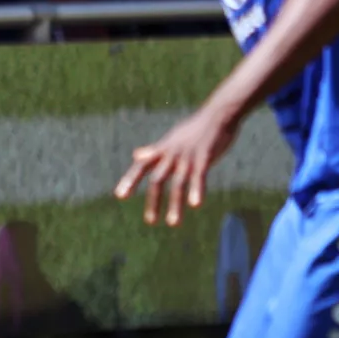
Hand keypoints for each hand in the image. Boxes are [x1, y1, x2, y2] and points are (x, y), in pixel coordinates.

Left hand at [113, 105, 238, 225]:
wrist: (219, 113)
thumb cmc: (195, 128)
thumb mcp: (171, 139)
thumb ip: (154, 150)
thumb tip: (136, 155)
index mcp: (163, 149)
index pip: (141, 165)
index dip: (130, 180)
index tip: (119, 195)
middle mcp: (172, 153)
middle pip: (157, 179)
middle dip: (153, 201)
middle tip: (150, 222)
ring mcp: (188, 155)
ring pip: (178, 182)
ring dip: (175, 204)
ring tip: (172, 224)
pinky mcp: (205, 156)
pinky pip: (199, 175)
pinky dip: (196, 189)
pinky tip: (195, 205)